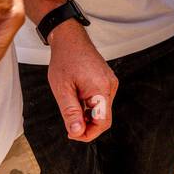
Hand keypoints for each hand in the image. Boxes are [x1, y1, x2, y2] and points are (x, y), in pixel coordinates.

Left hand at [48, 23, 118, 140]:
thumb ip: (71, 112)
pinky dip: (90, 107)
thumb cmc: (65, 61)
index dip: (88, 134)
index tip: (72, 134)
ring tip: (70, 109)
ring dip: (88, 116)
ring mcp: (110, 83)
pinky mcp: (107, 81)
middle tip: (69, 126)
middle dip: (87, 126)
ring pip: (102, 110)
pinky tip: (77, 101)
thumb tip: (77, 132)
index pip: (103, 122)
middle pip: (104, 118)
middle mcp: (110, 86)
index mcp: (101, 89)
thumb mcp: (62, 89)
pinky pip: (102, 101)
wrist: (70, 40)